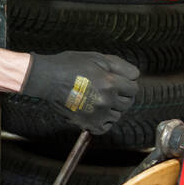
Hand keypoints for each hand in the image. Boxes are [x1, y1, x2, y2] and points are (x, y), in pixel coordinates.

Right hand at [21, 51, 139, 134]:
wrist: (48, 79)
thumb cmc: (70, 66)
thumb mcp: (97, 58)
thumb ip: (120, 66)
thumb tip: (135, 76)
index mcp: (110, 83)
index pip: (134, 88)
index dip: (126, 83)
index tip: (117, 81)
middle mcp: (106, 100)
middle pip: (128, 102)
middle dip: (121, 95)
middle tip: (107, 89)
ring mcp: (98, 114)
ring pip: (118, 115)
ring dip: (112, 108)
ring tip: (98, 99)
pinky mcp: (88, 123)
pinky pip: (106, 127)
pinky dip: (104, 121)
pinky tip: (96, 111)